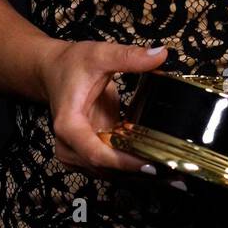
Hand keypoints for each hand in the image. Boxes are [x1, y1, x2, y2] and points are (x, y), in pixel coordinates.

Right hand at [37, 40, 169, 175]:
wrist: (54, 71)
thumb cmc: (71, 65)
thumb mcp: (100, 55)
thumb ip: (129, 56)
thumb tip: (160, 54)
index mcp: (69, 125)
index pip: (96, 154)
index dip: (124, 162)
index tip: (152, 164)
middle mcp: (70, 145)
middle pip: (106, 169)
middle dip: (138, 171)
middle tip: (173, 169)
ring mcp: (79, 152)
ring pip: (111, 173)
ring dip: (139, 173)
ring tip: (172, 171)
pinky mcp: (92, 151)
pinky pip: (114, 166)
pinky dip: (134, 166)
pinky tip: (158, 163)